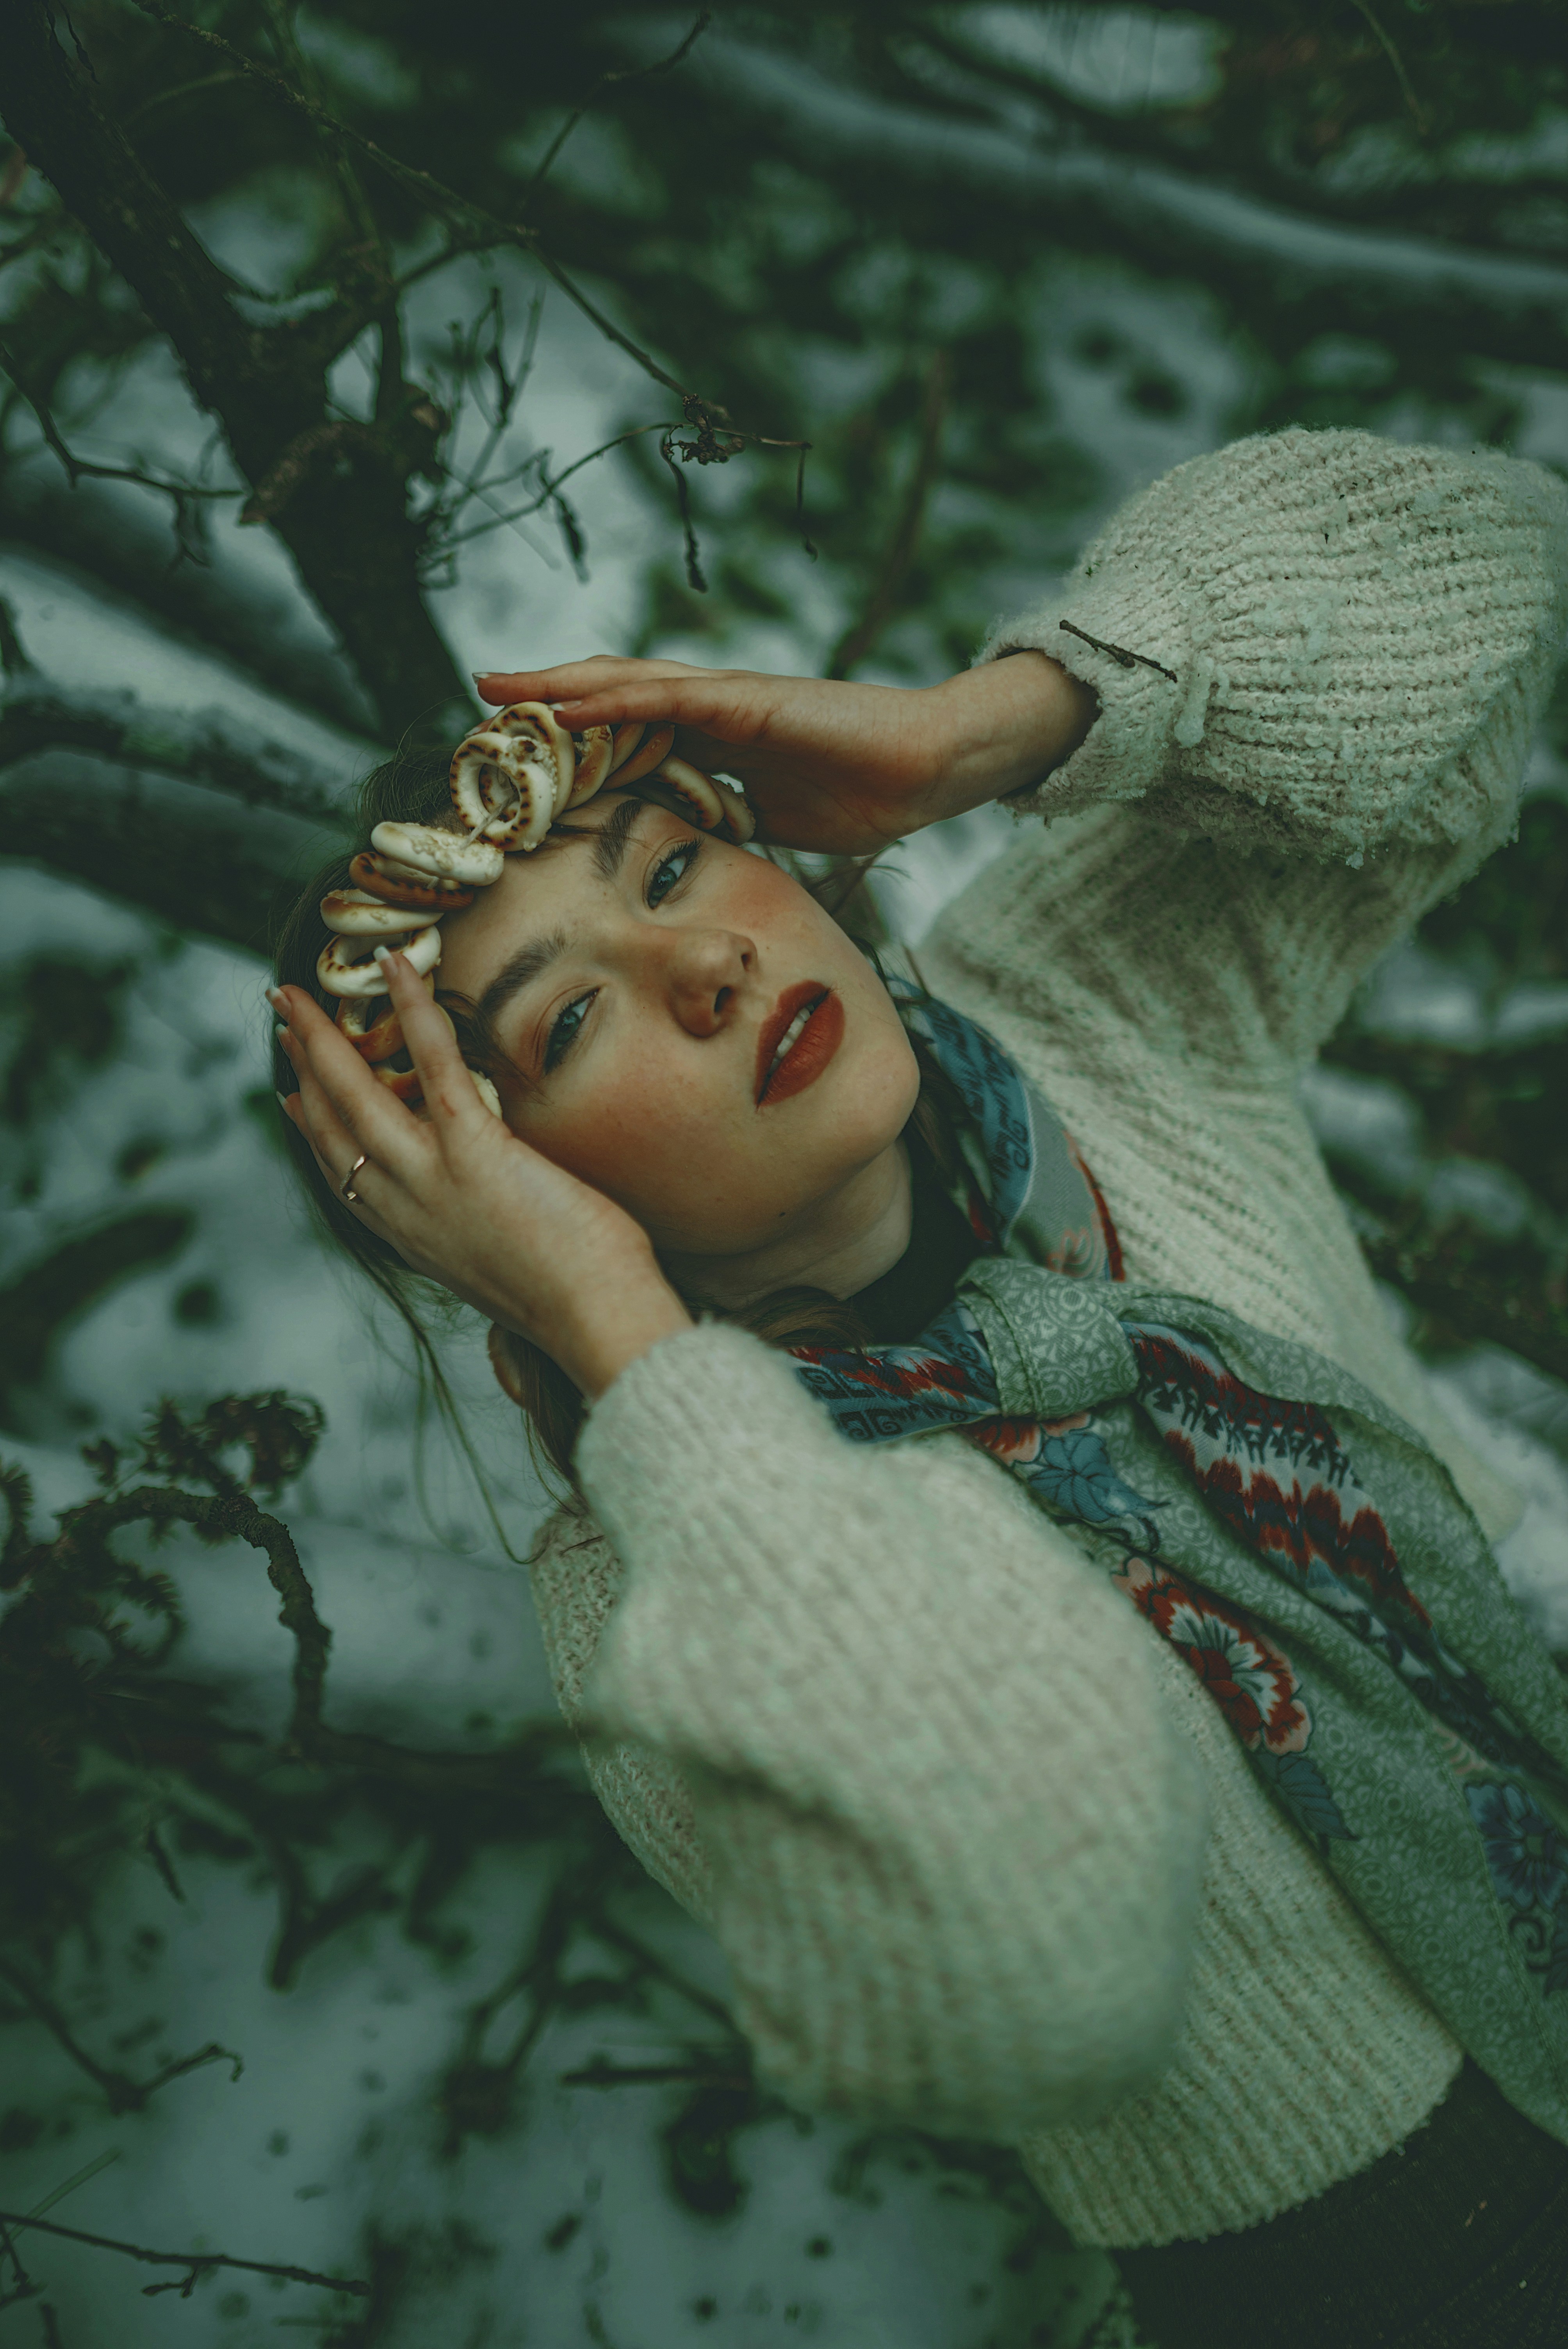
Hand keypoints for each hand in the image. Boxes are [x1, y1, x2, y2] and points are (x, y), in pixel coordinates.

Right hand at [272, 950, 691, 1398]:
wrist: (595, 1321)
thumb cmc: (576, 1300)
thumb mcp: (508, 1269)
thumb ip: (485, 1238)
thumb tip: (502, 1219)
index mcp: (410, 1237)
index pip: (342, 1175)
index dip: (311, 1129)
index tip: (291, 1095)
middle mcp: (403, 1208)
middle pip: (331, 1126)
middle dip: (300, 1067)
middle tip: (282, 1018)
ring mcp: (430, 1176)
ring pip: (356, 1094)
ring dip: (322, 1036)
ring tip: (299, 992)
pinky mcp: (471, 1148)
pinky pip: (431, 1064)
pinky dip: (412, 1009)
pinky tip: (400, 968)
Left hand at [474, 651, 1096, 856]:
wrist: (923, 767)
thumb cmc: (860, 792)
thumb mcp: (768, 823)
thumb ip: (724, 824)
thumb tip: (687, 853)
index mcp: (709, 743)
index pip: (622, 735)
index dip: (569, 740)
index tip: (517, 756)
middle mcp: (706, 712)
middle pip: (607, 701)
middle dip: (544, 704)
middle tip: (481, 702)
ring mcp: (724, 702)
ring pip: (622, 687)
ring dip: (558, 688)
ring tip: (499, 689)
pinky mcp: (745, 702)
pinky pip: (666, 697)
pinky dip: (613, 698)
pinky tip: (567, 701)